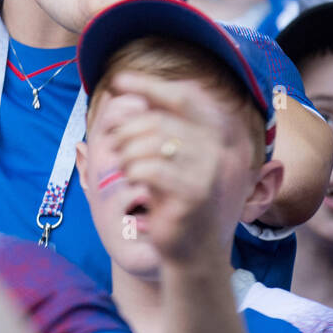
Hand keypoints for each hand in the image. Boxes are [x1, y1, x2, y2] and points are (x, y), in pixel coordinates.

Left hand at [96, 71, 238, 265]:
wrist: (194, 252)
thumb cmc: (175, 201)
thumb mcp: (170, 160)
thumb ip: (157, 129)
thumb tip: (124, 95)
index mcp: (217, 135)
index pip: (184, 97)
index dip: (149, 85)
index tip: (117, 80)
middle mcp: (219, 150)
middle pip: (160, 120)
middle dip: (127, 128)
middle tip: (114, 142)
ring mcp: (209, 172)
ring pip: (153, 143)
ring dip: (127, 152)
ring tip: (124, 166)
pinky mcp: (194, 195)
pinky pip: (150, 169)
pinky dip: (132, 171)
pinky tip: (131, 179)